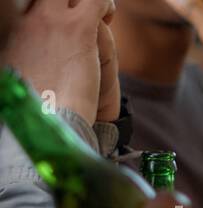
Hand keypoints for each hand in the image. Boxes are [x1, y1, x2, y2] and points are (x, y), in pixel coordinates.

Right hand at [3, 0, 115, 124]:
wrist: (49, 118)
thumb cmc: (37, 104)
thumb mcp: (22, 70)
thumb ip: (28, 50)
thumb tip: (36, 46)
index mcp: (11, 30)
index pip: (27, 2)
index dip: (43, 6)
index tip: (56, 17)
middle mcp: (28, 19)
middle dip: (67, 0)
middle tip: (82, 13)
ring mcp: (52, 21)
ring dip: (88, 0)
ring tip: (99, 13)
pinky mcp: (78, 29)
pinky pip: (95, 0)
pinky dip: (104, 4)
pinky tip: (107, 16)